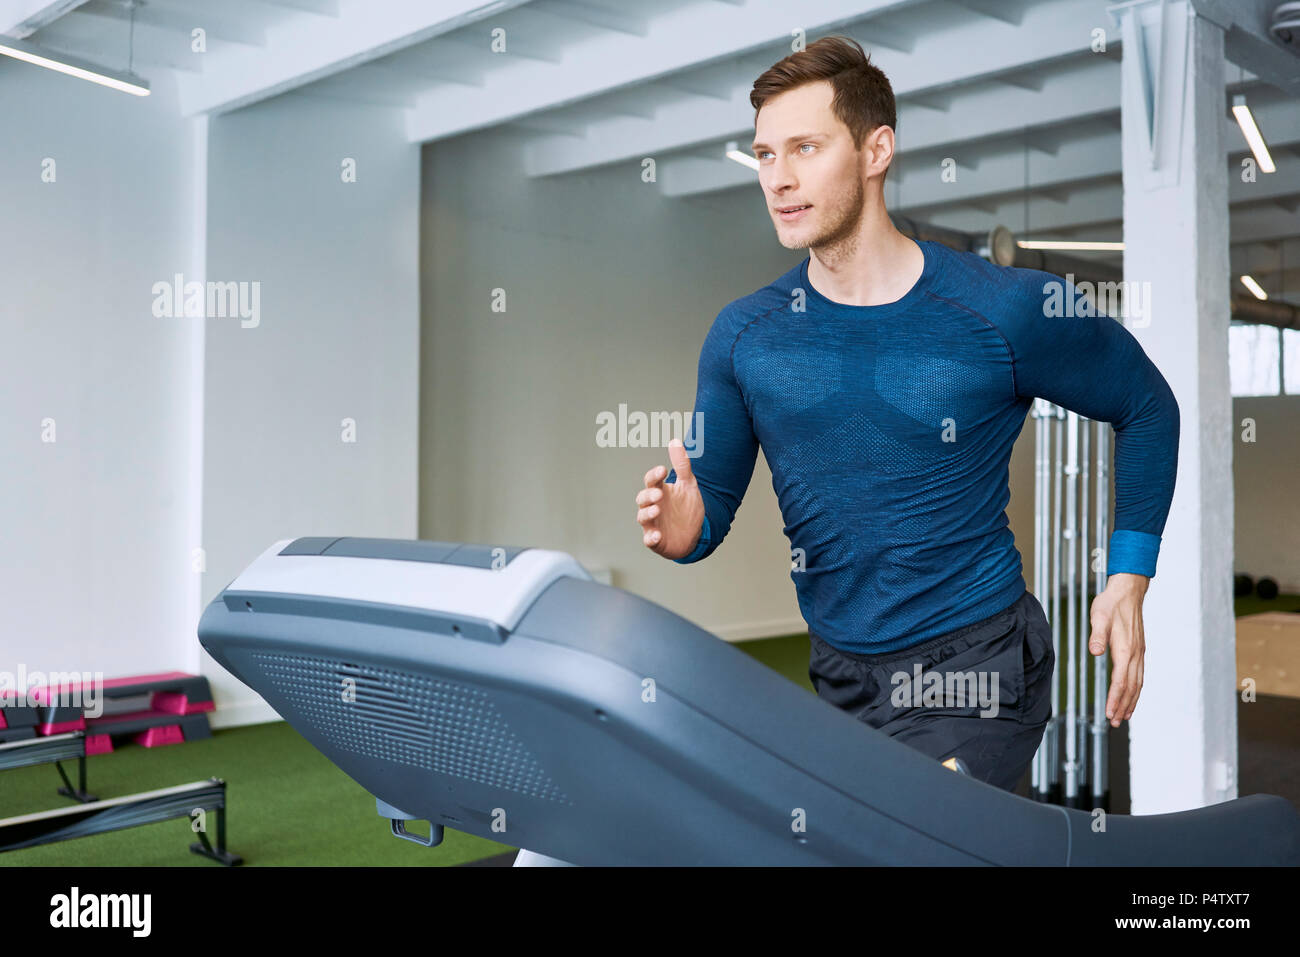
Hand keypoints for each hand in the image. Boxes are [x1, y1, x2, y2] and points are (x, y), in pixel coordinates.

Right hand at [635, 439, 704, 559]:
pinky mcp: (656, 540)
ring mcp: (653, 523)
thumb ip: (682, 465)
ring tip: (657, 510)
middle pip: (642, 499)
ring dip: (648, 514)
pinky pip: (649, 540)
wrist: (696, 534)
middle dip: (648, 496)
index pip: (651, 480)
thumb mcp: (688, 485)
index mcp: (660, 491)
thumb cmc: (687, 508)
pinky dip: (651, 538)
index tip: (663, 469)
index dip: (654, 475)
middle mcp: (653, 506)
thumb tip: (676, 441)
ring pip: (642, 517)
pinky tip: (657, 536)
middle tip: (659, 494)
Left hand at [1089, 573, 1148, 726]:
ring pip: (1138, 684)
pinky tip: (1131, 696)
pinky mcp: (1138, 651)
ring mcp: (1139, 653)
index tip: (1109, 713)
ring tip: (1124, 716)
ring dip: (1131, 701)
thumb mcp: (1098, 616)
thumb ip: (1096, 635)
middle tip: (1115, 723)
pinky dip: (1136, 690)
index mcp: (1125, 649)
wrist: (1128, 592)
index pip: (1120, 681)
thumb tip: (1095, 651)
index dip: (1115, 699)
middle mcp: (1135, 654)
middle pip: (1131, 688)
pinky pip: (1139, 676)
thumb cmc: (1111, 604)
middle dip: (1123, 706)